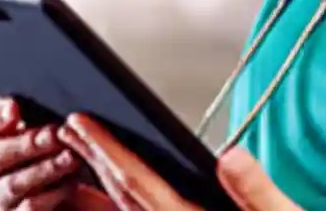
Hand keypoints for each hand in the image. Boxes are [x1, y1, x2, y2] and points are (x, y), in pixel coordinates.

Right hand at [0, 99, 111, 209]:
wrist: (88, 194)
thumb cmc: (72, 150)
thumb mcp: (64, 127)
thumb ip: (52, 114)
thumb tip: (63, 102)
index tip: (14, 108)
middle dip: (26, 144)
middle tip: (54, 134)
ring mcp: (4, 197)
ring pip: (12, 184)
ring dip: (43, 170)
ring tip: (71, 158)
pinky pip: (27, 210)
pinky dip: (50, 196)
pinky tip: (70, 185)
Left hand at [61, 114, 300, 210]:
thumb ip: (257, 192)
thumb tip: (230, 155)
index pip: (138, 184)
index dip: (107, 150)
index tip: (80, 123)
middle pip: (123, 196)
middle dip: (95, 158)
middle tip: (68, 125)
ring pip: (126, 209)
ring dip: (101, 178)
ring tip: (82, 149)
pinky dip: (120, 199)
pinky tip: (112, 187)